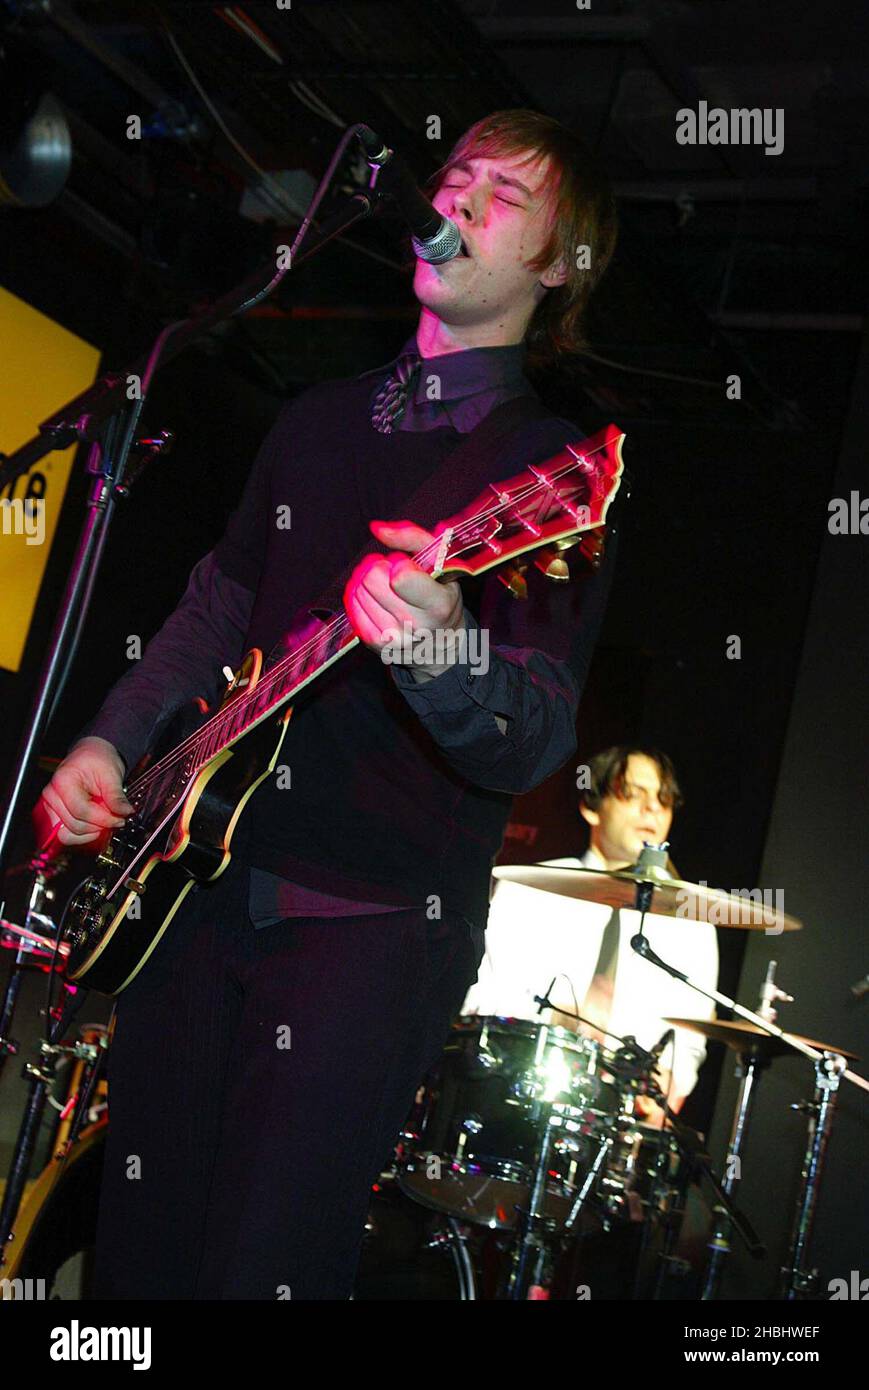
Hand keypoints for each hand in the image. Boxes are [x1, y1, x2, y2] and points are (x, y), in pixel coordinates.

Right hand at [33, 736, 132, 849]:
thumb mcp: (111, 774)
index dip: (104, 819)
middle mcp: (51, 796)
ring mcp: (50, 807)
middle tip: (114, 817)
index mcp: (63, 782)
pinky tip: (95, 825)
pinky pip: (66, 835)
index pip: (82, 811)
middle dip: (98, 826)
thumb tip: (125, 813)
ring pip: (68, 834)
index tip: (120, 818)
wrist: (90, 755)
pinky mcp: (53, 816)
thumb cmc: (97, 759)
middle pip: (75, 825)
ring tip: (104, 818)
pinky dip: (83, 834)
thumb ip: (116, 796)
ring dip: (90, 832)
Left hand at [343, 520, 463, 679]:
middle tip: (392, 572)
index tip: (408, 566)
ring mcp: (393, 638)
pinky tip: (373, 597)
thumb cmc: (440, 596)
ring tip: (384, 585)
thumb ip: (412, 538)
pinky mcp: (373, 643)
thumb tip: (377, 529)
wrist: (439, 643)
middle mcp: (415, 625)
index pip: (400, 576)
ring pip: (358, 590)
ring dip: (367, 580)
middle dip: (379, 567)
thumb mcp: (441, 563)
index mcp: (438, 605)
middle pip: (372, 578)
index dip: (399, 563)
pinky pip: (351, 606)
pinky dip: (359, 596)